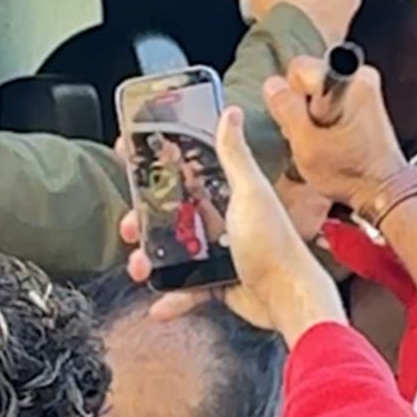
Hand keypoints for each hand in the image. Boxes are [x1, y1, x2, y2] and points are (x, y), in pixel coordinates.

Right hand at [130, 104, 344, 343]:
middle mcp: (222, 222)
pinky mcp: (218, 284)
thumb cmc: (273, 244)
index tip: (129, 158)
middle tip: (130, 226)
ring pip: (173, 254)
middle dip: (144, 222)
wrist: (287, 297)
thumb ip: (235, 156)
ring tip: (140, 267)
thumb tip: (230, 113)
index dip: (155, 166)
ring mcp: (219, 254)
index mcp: (227, 195)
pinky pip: (187, 289)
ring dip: (151, 262)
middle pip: (171, 216)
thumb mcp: (250, 193)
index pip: (184, 174)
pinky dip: (171, 298)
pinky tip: (159, 303)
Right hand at [259, 56, 412, 221]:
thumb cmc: (351, 173)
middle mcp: (362, 77)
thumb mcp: (307, 145)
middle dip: (302, 107)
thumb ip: (286, 109)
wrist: (383, 190)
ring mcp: (366, 87)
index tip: (305, 123)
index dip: (292, 99)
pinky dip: (324, 118)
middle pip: (307, 77)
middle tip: (314, 136)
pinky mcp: (366, 100)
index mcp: (350, 82)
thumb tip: (272, 85)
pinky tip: (331, 139)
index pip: (298, 69)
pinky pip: (328, 98)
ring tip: (325, 141)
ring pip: (316, 89)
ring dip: (312, 115)